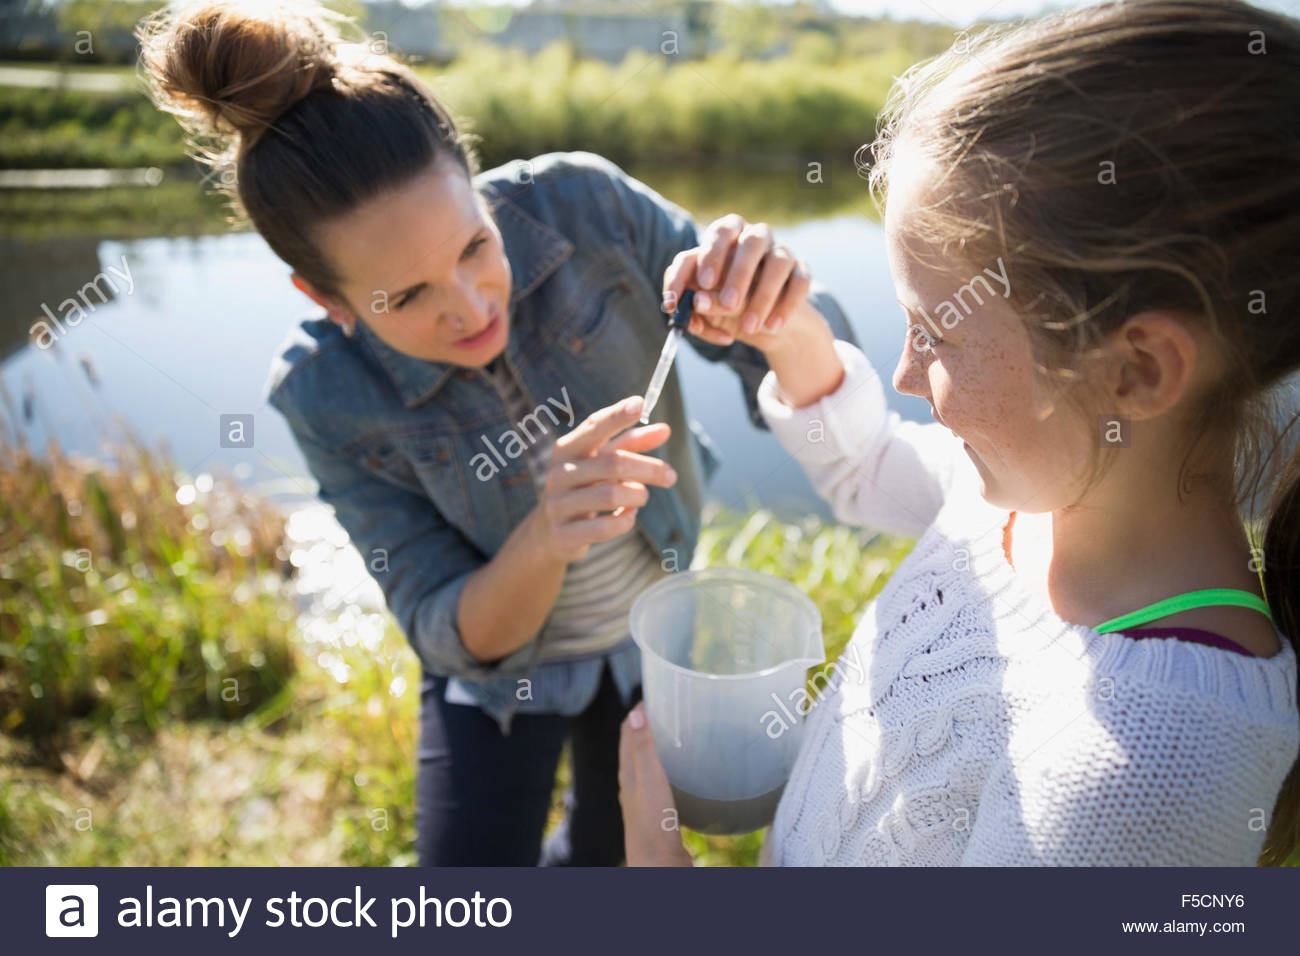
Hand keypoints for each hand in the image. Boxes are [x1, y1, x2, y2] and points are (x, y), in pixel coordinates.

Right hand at [532, 396, 675, 563]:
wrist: (550, 533)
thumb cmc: (584, 489)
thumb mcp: (603, 463)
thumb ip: (632, 445)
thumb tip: (665, 429)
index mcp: (567, 450)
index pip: (593, 427)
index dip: (616, 416)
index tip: (640, 404)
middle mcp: (559, 473)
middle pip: (613, 464)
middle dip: (649, 469)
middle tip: (670, 476)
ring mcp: (557, 504)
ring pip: (611, 495)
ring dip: (637, 496)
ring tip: (642, 497)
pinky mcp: (563, 534)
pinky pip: (606, 527)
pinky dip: (625, 521)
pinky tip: (628, 516)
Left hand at [619, 702, 692, 865]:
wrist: (659, 862)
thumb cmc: (653, 821)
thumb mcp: (649, 779)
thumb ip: (643, 748)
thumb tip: (635, 712)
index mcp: (627, 773)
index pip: (627, 733)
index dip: (638, 711)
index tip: (656, 694)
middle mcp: (631, 785)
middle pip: (636, 747)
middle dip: (649, 726)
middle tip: (671, 710)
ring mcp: (644, 800)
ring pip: (648, 766)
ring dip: (659, 748)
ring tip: (679, 736)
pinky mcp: (658, 812)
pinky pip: (661, 783)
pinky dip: (668, 769)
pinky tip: (684, 773)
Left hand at [662, 214, 811, 347]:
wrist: (765, 325)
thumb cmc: (727, 308)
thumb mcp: (710, 309)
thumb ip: (702, 305)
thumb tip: (698, 302)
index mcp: (728, 238)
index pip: (720, 232)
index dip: (711, 255)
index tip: (704, 284)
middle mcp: (756, 239)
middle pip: (752, 242)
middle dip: (739, 273)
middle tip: (728, 304)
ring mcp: (781, 254)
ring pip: (778, 262)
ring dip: (763, 296)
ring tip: (749, 326)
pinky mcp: (801, 272)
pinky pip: (800, 283)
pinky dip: (787, 305)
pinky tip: (772, 327)